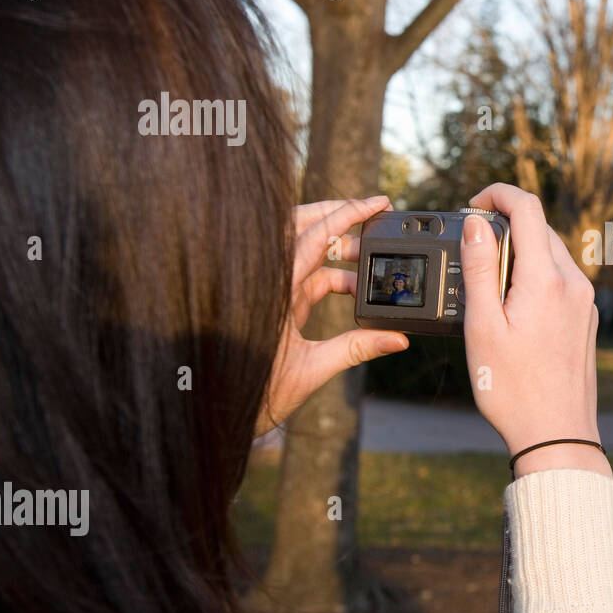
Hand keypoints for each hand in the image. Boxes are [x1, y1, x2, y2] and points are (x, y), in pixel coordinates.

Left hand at [255, 196, 409, 437]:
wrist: (216, 411)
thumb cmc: (254, 392)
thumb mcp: (312, 369)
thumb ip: (357, 349)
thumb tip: (397, 339)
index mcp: (276, 290)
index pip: (316, 236)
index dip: (349, 214)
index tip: (378, 202)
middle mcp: (272, 283)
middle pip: (304, 228)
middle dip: (340, 215)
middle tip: (374, 214)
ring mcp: (274, 291)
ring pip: (307, 251)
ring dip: (339, 249)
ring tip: (370, 257)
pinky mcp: (278, 305)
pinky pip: (309, 276)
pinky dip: (335, 275)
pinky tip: (357, 286)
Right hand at [460, 184, 609, 478]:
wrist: (557, 435)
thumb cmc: (512, 388)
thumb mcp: (482, 326)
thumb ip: (479, 268)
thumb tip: (476, 223)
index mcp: (547, 279)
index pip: (527, 208)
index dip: (497, 194)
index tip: (472, 206)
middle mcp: (574, 283)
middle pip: (540, 228)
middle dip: (504, 227)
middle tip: (471, 252)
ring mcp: (585, 302)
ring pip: (551, 254)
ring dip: (519, 254)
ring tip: (488, 288)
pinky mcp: (586, 319)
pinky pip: (560, 280)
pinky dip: (534, 277)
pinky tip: (512, 309)